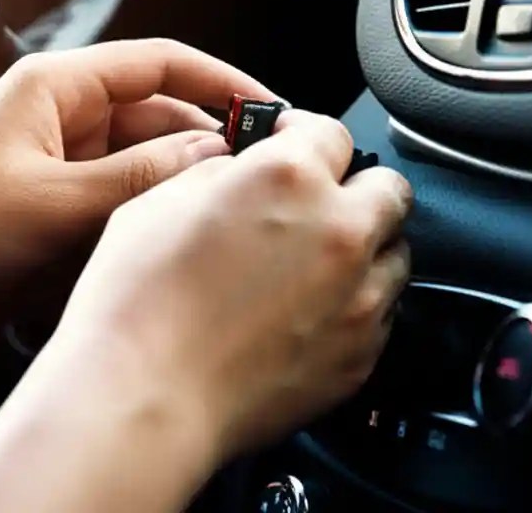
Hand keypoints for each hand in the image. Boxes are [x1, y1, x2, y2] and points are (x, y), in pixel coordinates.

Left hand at [0, 39, 274, 274]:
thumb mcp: (55, 204)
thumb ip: (141, 178)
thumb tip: (211, 154)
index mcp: (57, 83)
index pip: (161, 61)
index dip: (222, 80)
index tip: (269, 110)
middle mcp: (59, 105)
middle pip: (157, 107)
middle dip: (204, 137)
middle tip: (252, 177)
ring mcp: (55, 144)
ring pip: (140, 149)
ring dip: (173, 175)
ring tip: (212, 209)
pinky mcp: (51, 182)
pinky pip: (115, 180)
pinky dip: (143, 199)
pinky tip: (164, 228)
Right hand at [52, 110, 411, 463]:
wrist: (145, 399)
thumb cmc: (136, 304)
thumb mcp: (157, 203)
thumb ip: (216, 173)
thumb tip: (239, 170)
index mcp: (287, 178)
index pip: (332, 131)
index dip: (305, 136)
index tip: (292, 147)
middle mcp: (339, 230)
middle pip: (388, 189)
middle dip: (355, 189)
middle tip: (314, 205)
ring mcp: (359, 298)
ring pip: (395, 254)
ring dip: (364, 250)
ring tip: (310, 266)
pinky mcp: (361, 356)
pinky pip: (382, 315)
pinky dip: (355, 306)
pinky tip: (305, 314)